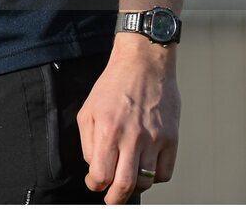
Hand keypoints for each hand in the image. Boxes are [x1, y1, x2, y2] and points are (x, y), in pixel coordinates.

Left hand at [77, 36, 179, 203]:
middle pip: (125, 186)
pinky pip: (165, 173)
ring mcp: (154, 139)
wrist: (143, 64)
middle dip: (115, 198)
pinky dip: (155, 177)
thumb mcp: (88, 108)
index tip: (95, 184)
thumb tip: (94, 166)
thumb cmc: (113, 85)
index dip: (95, 185)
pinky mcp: (171, 139)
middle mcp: (132, 137)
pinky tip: (146, 167)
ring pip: (146, 181)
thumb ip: (87, 141)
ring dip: (134, 186)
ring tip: (128, 178)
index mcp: (107, 129)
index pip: (101, 175)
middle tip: (111, 198)